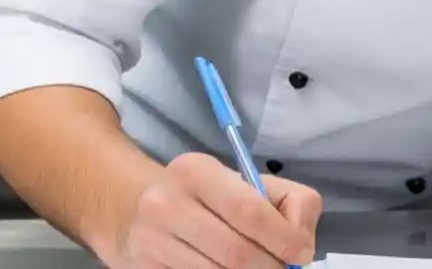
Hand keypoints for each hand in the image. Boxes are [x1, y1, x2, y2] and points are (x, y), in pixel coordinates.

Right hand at [102, 152, 321, 268]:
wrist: (129, 207)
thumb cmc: (200, 195)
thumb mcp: (240, 182)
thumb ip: (284, 202)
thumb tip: (302, 245)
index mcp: (198, 171)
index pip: (250, 211)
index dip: (284, 239)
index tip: (301, 253)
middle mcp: (168, 204)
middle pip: (237, 254)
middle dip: (270, 267)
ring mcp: (151, 242)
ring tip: (256, 268)